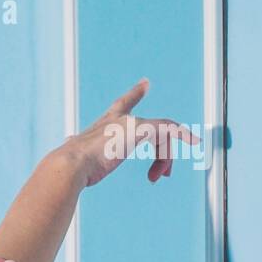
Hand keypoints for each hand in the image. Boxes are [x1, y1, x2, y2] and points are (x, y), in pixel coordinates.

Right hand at [61, 78, 194, 187]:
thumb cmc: (72, 166)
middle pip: (150, 129)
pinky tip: (195, 141)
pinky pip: (170, 130)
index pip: (121, 105)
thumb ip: (78, 149)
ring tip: (158, 177)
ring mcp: (130, 122)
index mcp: (103, 124)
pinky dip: (184, 135)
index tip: (146, 83)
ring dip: (164, 158)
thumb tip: (66, 146)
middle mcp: (117, 119)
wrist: (71, 165)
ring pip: (160, 136)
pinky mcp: (141, 128)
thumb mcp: (79, 156)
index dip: (134, 94)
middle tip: (160, 175)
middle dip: (161, 152)